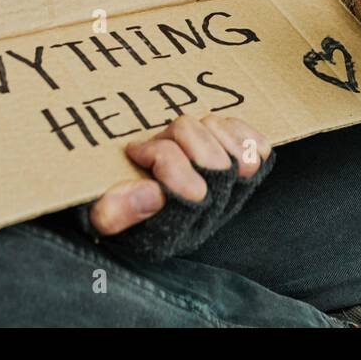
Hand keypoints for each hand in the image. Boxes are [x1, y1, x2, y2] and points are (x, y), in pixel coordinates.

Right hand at [87, 114, 272, 241]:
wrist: (139, 206)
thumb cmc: (117, 209)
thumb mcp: (102, 218)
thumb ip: (115, 212)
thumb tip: (150, 192)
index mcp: (177, 228)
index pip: (192, 190)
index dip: (165, 160)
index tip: (134, 153)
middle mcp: (209, 214)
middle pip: (213, 160)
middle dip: (176, 140)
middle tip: (151, 145)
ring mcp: (231, 193)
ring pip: (230, 143)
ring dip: (200, 130)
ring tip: (178, 140)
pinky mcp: (246, 171)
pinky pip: (258, 146)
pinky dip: (237, 131)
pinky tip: (215, 134)